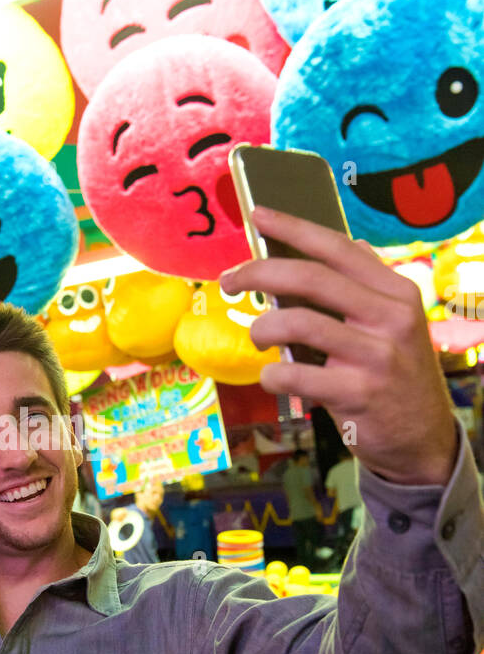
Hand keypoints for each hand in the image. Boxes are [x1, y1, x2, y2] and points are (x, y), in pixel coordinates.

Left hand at [221, 206, 457, 485]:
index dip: (294, 228)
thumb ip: (370, 286)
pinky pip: (296, 375)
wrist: (422, 437)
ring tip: (257, 337)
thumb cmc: (395, 374)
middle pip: (311, 278)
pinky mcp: (358, 393)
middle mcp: (390, 317)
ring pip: (298, 323)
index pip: (339, 248)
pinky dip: (272, 375)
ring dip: (262, 328)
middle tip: (230, 280)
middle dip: (260, 272)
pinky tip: (272, 377)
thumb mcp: (396, 323)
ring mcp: (375, 356)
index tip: (258, 216)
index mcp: (396, 291)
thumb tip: (346, 244)